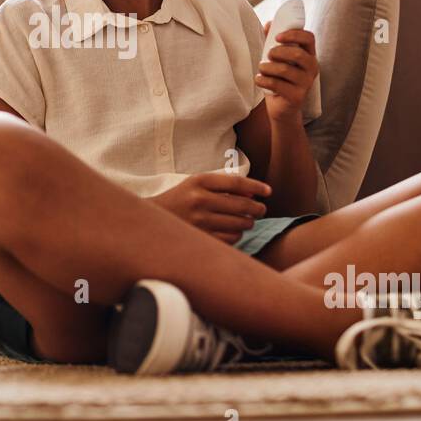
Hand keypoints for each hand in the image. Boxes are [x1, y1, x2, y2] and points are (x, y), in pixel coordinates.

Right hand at [150, 172, 271, 242]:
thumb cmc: (180, 199)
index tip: (268, 191)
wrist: (151, 220)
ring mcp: (200, 220)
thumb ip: (224, 186)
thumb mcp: (197, 185)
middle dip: (257, 208)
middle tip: (260, 210)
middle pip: (242, 205)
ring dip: (248, 223)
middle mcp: (200, 199)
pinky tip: (233, 232)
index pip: (237, 182)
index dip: (257, 186)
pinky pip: (231, 239)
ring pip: (240, 224)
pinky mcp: (200, 238)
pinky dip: (237, 236)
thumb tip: (255, 194)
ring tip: (246, 221)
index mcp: (199, 181)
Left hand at [256, 21, 317, 121]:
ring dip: (267, 67)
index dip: (294, 34)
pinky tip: (259, 80)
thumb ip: (273, 41)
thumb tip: (268, 23)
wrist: (282, 109)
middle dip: (277, 52)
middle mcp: (312, 68)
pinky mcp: (297, 97)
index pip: (309, 38)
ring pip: (284, 70)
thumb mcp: (277, 59)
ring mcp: (306, 83)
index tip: (277, 37)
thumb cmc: (280, 79)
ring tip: (261, 69)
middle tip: (268, 56)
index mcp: (309, 55)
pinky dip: (263, 80)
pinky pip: (276, 84)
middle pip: (297, 54)